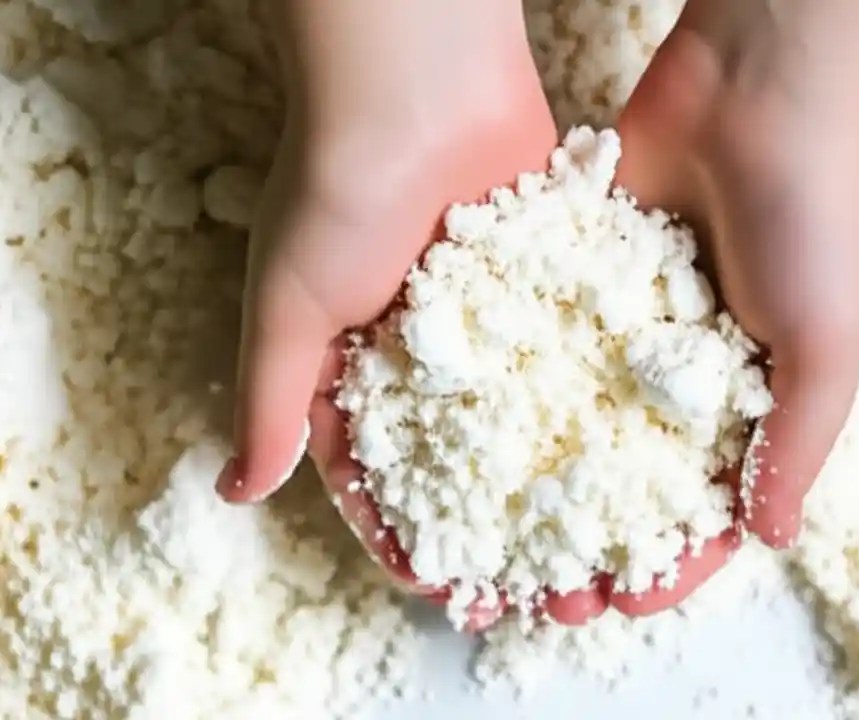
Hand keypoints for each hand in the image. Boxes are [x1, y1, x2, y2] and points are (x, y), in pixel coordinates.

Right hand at [216, 1, 556, 626]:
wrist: (420, 85)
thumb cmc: (338, 191)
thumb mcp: (289, 308)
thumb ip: (270, 402)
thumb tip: (236, 491)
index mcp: (350, 360)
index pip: (374, 473)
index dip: (401, 533)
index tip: (440, 588)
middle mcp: (422, 345)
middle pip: (455, 456)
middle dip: (484, 521)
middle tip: (527, 583)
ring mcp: (487, 313)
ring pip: (517, 415)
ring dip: (545, 475)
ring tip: (586, 534)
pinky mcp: (542, 277)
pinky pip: (565, 352)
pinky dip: (587, 400)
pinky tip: (622, 452)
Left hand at [538, 0, 858, 621]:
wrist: (763, 88)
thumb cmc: (822, 219)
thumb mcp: (831, 345)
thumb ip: (797, 444)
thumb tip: (774, 539)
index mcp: (760, 393)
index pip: (711, 503)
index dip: (672, 560)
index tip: (619, 604)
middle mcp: (690, 364)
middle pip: (633, 469)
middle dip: (589, 529)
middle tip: (540, 582)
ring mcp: (634, 316)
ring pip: (578, 409)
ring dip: (539, 465)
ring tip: (488, 520)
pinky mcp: (586, 265)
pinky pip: (546, 331)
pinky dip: (515, 375)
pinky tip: (467, 424)